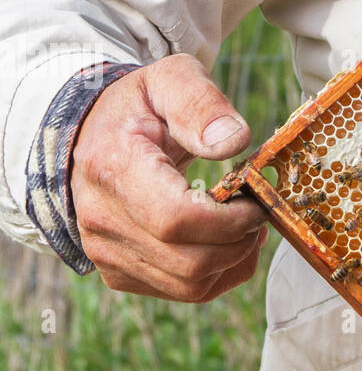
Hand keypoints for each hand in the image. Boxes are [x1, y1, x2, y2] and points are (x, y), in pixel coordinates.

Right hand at [70, 54, 267, 300]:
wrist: (90, 132)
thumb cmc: (138, 104)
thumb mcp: (170, 79)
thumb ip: (201, 104)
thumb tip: (235, 141)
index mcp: (113, 169)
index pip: (175, 219)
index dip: (229, 219)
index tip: (257, 198)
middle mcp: (102, 221)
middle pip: (188, 262)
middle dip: (241, 241)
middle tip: (261, 209)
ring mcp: (107, 253)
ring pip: (188, 286)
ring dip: (235, 260)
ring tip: (250, 224)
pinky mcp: (119, 271)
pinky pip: (179, 291)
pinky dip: (218, 274)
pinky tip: (231, 241)